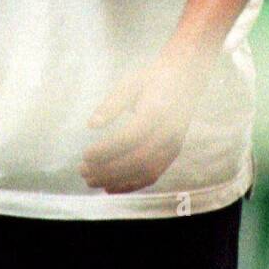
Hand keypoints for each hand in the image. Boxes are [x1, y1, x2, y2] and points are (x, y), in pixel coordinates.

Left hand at [80, 47, 212, 193]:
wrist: (185, 80)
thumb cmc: (153, 80)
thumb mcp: (130, 83)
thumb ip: (112, 104)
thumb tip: (91, 125)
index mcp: (157, 111)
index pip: (130, 137)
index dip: (107, 150)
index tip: (85, 154)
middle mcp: (168, 132)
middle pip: (137, 159)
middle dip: (108, 169)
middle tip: (82, 170)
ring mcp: (173, 145)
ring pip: (145, 171)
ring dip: (116, 180)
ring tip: (91, 180)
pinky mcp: (172, 154)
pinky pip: (153, 175)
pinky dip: (131, 185)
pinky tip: (110, 188)